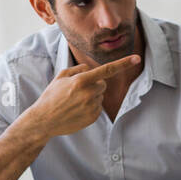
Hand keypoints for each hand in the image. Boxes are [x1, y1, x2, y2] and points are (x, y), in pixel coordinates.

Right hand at [24, 55, 139, 138]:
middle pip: (102, 83)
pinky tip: (77, 110)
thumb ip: (79, 69)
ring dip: (91, 96)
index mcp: (81, 80)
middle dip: (94, 84)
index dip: (123, 63)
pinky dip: (90, 107)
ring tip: (74, 102)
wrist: (44, 120)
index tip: (136, 58)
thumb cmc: (51, 96)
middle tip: (76, 90)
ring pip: (100, 96)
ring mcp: (92, 107)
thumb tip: (93, 70)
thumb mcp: (61, 76)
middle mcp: (89, 93)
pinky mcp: (93, 117)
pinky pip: (98, 107)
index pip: (107, 70)